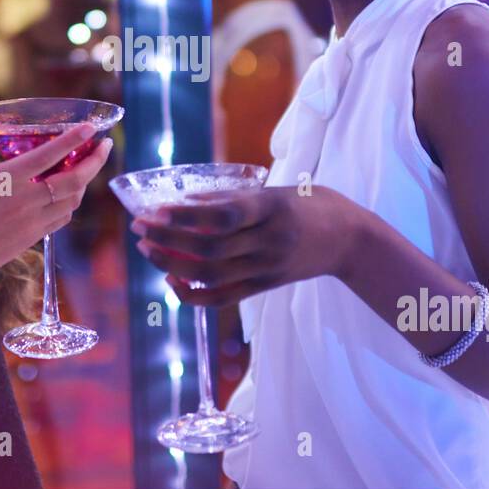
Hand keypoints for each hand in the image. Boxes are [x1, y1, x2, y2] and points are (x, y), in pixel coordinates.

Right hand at [0, 123, 113, 288]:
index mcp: (6, 179)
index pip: (49, 155)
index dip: (73, 139)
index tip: (90, 127)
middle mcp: (25, 199)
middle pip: (74, 179)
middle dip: (96, 161)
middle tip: (105, 145)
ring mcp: (33, 221)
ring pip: (73, 199)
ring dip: (86, 181)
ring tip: (89, 166)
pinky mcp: (34, 237)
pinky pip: (63, 217)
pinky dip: (71, 202)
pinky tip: (69, 193)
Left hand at [131, 184, 367, 306]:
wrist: (349, 240)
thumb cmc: (308, 204)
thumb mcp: (276, 191)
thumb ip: (235, 198)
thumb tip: (186, 202)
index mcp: (272, 210)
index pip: (223, 217)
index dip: (185, 216)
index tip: (156, 209)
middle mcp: (269, 242)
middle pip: (209, 249)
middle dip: (167, 239)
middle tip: (139, 227)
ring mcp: (267, 268)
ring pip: (211, 274)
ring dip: (171, 263)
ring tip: (146, 249)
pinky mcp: (265, 287)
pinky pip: (222, 297)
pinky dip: (192, 292)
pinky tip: (171, 279)